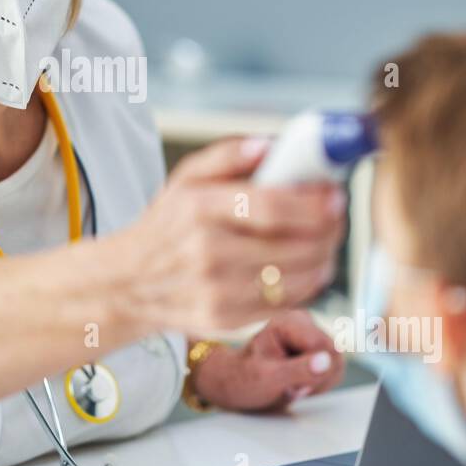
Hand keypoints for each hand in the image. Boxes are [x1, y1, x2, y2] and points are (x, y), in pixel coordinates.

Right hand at [112, 136, 345, 332]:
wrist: (127, 284)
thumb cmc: (165, 227)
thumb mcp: (184, 180)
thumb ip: (227, 156)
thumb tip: (270, 144)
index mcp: (199, 209)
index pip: (271, 206)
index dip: (313, 203)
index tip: (335, 196)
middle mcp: (207, 252)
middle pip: (293, 245)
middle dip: (329, 231)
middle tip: (338, 217)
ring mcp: (217, 291)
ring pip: (296, 278)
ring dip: (324, 259)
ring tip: (326, 243)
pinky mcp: (225, 320)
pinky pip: (284, 304)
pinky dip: (306, 286)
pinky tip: (307, 269)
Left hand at [191, 309, 345, 410]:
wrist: (235, 383)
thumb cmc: (245, 378)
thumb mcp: (268, 378)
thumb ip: (299, 370)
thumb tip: (327, 361)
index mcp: (290, 322)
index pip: (325, 349)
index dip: (315, 373)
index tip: (291, 385)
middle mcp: (304, 322)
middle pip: (335, 356)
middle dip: (316, 380)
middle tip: (290, 387)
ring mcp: (312, 335)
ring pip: (337, 365)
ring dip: (317, 384)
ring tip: (291, 385)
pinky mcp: (318, 349)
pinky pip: (334, 370)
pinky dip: (318, 384)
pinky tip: (298, 383)